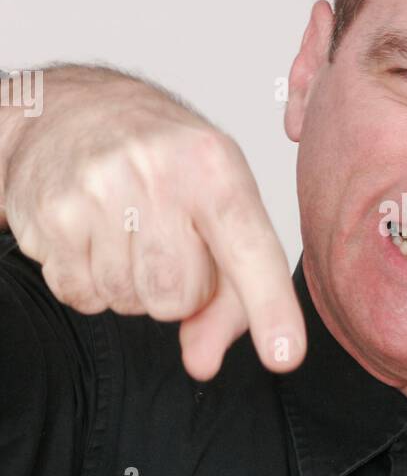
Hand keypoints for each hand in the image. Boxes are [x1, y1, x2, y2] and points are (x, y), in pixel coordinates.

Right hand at [2, 69, 305, 379]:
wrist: (68, 111)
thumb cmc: (160, 163)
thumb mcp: (215, 204)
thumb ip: (227, 293)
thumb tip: (204, 364)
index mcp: (214, 165)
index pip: (250, 249)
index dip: (271, 307)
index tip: (285, 355)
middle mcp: (158, 172)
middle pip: (178, 297)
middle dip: (175, 288)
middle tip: (163, 238)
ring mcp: (99, 190)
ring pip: (129, 301)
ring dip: (129, 285)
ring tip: (124, 230)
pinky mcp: (52, 214)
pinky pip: (81, 295)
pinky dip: (88, 282)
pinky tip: (90, 237)